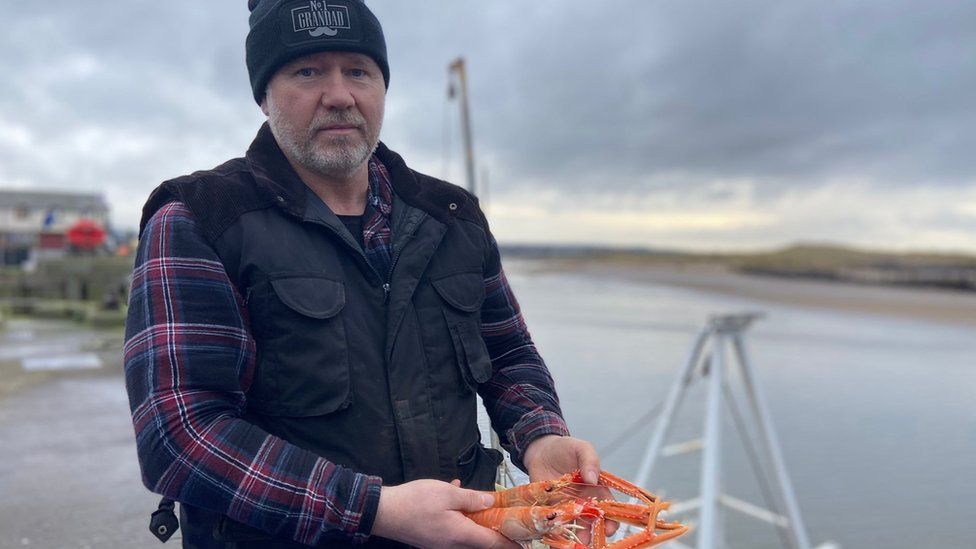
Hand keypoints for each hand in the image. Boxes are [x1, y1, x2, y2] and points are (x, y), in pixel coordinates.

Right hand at [371, 479, 518, 548]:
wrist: (384, 512)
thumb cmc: (414, 502)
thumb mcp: (447, 493)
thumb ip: (472, 498)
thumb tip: (491, 501)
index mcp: (461, 534)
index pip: (494, 543)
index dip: (512, 542)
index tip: (526, 539)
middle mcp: (453, 544)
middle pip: (482, 541)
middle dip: (497, 529)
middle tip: (510, 516)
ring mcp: (442, 543)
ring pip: (468, 533)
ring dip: (478, 519)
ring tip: (484, 501)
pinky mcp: (433, 538)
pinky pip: (454, 528)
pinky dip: (460, 515)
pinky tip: (457, 494)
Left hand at [522, 435, 617, 537]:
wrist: (541, 450)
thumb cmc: (565, 448)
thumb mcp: (581, 448)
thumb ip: (590, 461)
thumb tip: (593, 478)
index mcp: (597, 490)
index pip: (608, 509)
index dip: (611, 521)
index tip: (610, 529)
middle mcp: (583, 502)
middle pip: (591, 523)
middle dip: (590, 534)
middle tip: (586, 540)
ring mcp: (566, 507)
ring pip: (573, 527)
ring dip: (572, 537)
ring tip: (568, 543)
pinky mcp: (549, 509)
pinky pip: (553, 523)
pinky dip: (553, 532)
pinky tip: (552, 539)